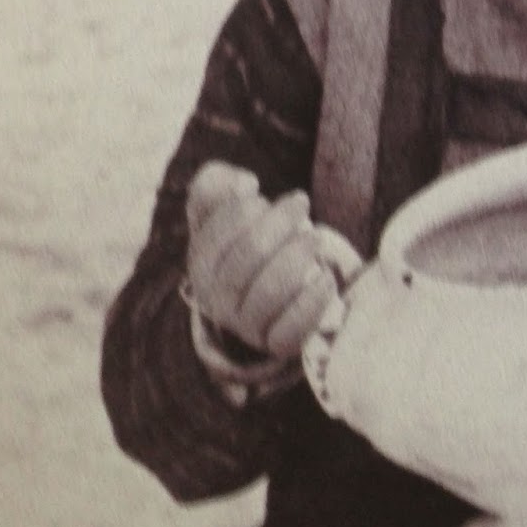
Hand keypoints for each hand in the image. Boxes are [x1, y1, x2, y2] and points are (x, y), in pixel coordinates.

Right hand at [185, 161, 362, 359]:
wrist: (261, 296)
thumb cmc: (243, 241)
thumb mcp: (222, 209)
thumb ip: (217, 183)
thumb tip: (243, 183)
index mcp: (200, 267)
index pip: (213, 239)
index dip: (239, 212)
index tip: (262, 194)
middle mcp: (217, 300)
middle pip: (243, 263)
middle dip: (275, 227)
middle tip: (301, 202)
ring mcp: (247, 326)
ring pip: (266, 296)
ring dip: (294, 260)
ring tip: (315, 236)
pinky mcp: (277, 343)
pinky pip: (290, 331)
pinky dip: (311, 304)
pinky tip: (326, 278)